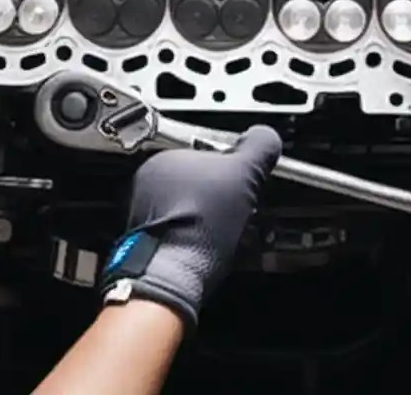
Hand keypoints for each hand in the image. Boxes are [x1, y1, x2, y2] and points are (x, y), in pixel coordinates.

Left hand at [99, 126, 281, 326]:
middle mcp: (148, 182)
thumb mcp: (243, 175)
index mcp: (167, 157)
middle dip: (221, 196)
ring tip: (225, 235)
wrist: (173, 274)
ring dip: (209, 219)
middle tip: (238, 212)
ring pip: (190, 208)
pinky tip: (208, 249)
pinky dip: (195, 238)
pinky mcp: (146, 240)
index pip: (207, 153)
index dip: (233, 170)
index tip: (245, 186)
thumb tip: (266, 136)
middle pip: (198, 181)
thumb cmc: (202, 224)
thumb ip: (258, 147)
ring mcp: (144, 212)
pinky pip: (179, 232)